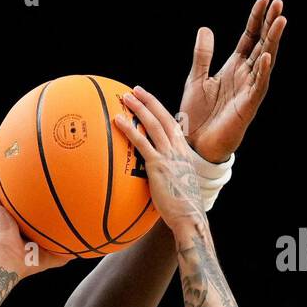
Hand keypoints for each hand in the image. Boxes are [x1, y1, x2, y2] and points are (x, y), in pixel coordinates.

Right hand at [0, 143, 71, 273]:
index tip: (46, 173)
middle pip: (14, 186)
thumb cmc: (29, 261)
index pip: (30, 201)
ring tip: (4, 142)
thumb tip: (90, 247)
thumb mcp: (55, 254)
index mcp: (22, 221)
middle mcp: (9, 211)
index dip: (36, 189)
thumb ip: (70, 249)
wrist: (8, 260)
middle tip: (27, 152)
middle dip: (18, 170)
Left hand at [114, 87, 204, 237]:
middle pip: (163, 117)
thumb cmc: (182, 208)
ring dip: (139, 107)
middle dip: (149, 101)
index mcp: (183, 152)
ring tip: (125, 97)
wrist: (189, 216)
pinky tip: (117, 120)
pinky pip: (141, 142)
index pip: (172, 125)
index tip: (150, 102)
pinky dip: (129, 129)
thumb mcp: (176, 186)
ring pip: (153, 124)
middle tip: (135, 90)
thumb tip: (153, 179)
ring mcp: (169, 155)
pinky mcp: (158, 164)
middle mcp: (178, 149)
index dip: (160, 111)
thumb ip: (165, 176)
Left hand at [178, 0, 286, 162]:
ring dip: (273, 41)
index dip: (256, 19)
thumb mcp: (196, 79)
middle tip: (278, 3)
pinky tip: (266, 56)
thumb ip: (203, 55)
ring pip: (265, 60)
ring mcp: (249, 89)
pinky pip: (258, 85)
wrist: (195, 144)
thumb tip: (205, 28)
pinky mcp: (248, 105)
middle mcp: (245, 75)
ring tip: (280, 21)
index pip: (249, 37)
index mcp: (234, 67)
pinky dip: (262, 71)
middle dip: (270, 24)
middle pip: (262, 44)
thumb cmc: (197, 115)